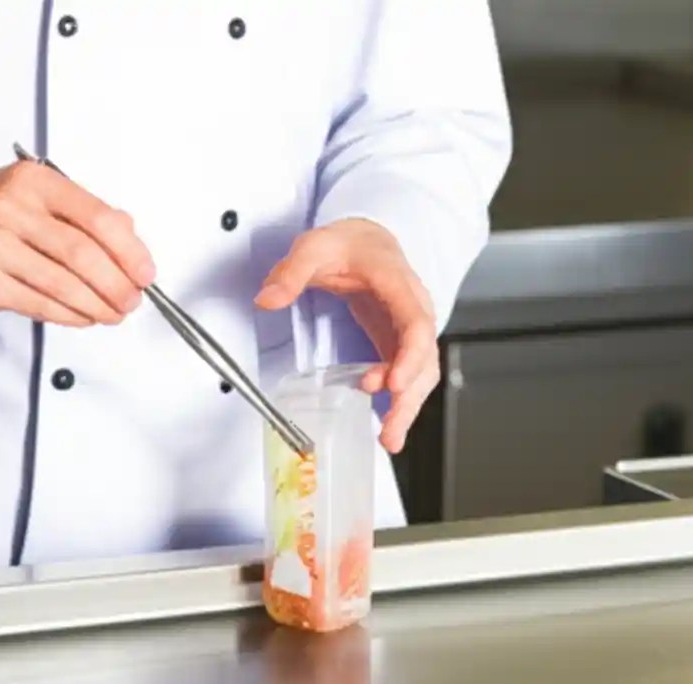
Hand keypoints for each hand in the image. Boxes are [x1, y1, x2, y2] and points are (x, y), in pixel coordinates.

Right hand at [0, 161, 155, 325]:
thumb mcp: (37, 193)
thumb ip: (85, 212)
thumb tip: (131, 238)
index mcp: (33, 182)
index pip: (97, 217)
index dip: (130, 251)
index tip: (145, 271)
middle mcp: (10, 211)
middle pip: (82, 255)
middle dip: (118, 285)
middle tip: (133, 299)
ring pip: (63, 286)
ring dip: (98, 306)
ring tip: (116, 312)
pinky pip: (41, 306)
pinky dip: (72, 316)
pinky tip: (86, 316)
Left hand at [255, 219, 437, 452]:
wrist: (368, 237)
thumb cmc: (350, 242)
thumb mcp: (315, 246)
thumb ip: (292, 272)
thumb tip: (268, 298)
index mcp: (398, 284)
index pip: (415, 325)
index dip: (409, 357)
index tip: (394, 384)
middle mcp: (413, 309)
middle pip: (425, 358)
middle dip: (410, 398)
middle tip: (390, 429)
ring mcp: (408, 328)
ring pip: (422, 372)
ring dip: (408, 406)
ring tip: (389, 437)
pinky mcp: (398, 343)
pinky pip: (409, 375)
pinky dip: (401, 400)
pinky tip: (387, 423)